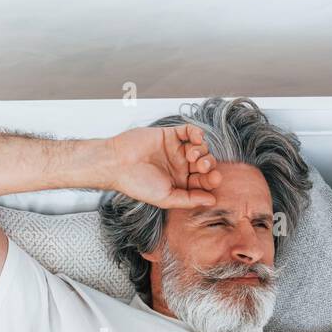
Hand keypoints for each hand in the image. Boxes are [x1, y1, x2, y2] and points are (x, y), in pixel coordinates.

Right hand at [106, 124, 222, 207]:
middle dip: (209, 165)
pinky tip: (196, 139)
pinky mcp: (170, 135)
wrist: (118, 164)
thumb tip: (212, 200)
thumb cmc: (137, 183)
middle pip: (205, 164)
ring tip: (192, 155)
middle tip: (203, 167)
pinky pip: (190, 131)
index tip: (214, 180)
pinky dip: (197, 133)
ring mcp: (176, 150)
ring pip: (200, 148)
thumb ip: (189, 200)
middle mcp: (180, 167)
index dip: (211, 180)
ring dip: (202, 150)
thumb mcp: (166, 198)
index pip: (203, 181)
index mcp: (180, 183)